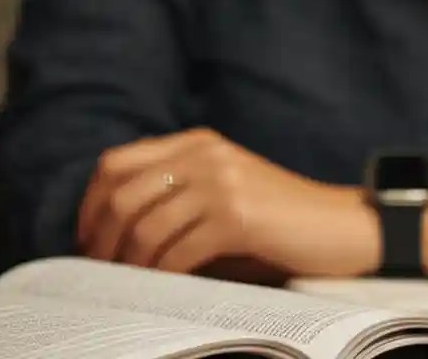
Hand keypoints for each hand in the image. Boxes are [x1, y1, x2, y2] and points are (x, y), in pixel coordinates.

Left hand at [75, 128, 379, 275]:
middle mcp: (206, 154)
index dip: (90, 203)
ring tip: (131, 282)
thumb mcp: (225, 189)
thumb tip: (111, 230)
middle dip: (101, 238)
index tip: (86, 237)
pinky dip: (164, 274)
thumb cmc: (279, 220)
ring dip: (131, 262)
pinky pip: (179, 251)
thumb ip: (179, 192)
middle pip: (122, 194)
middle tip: (100, 269)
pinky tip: (167, 285)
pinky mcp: (238, 216)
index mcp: (197, 142)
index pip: (117, 163)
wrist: (341, 227)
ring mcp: (223, 183)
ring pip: (146, 226)